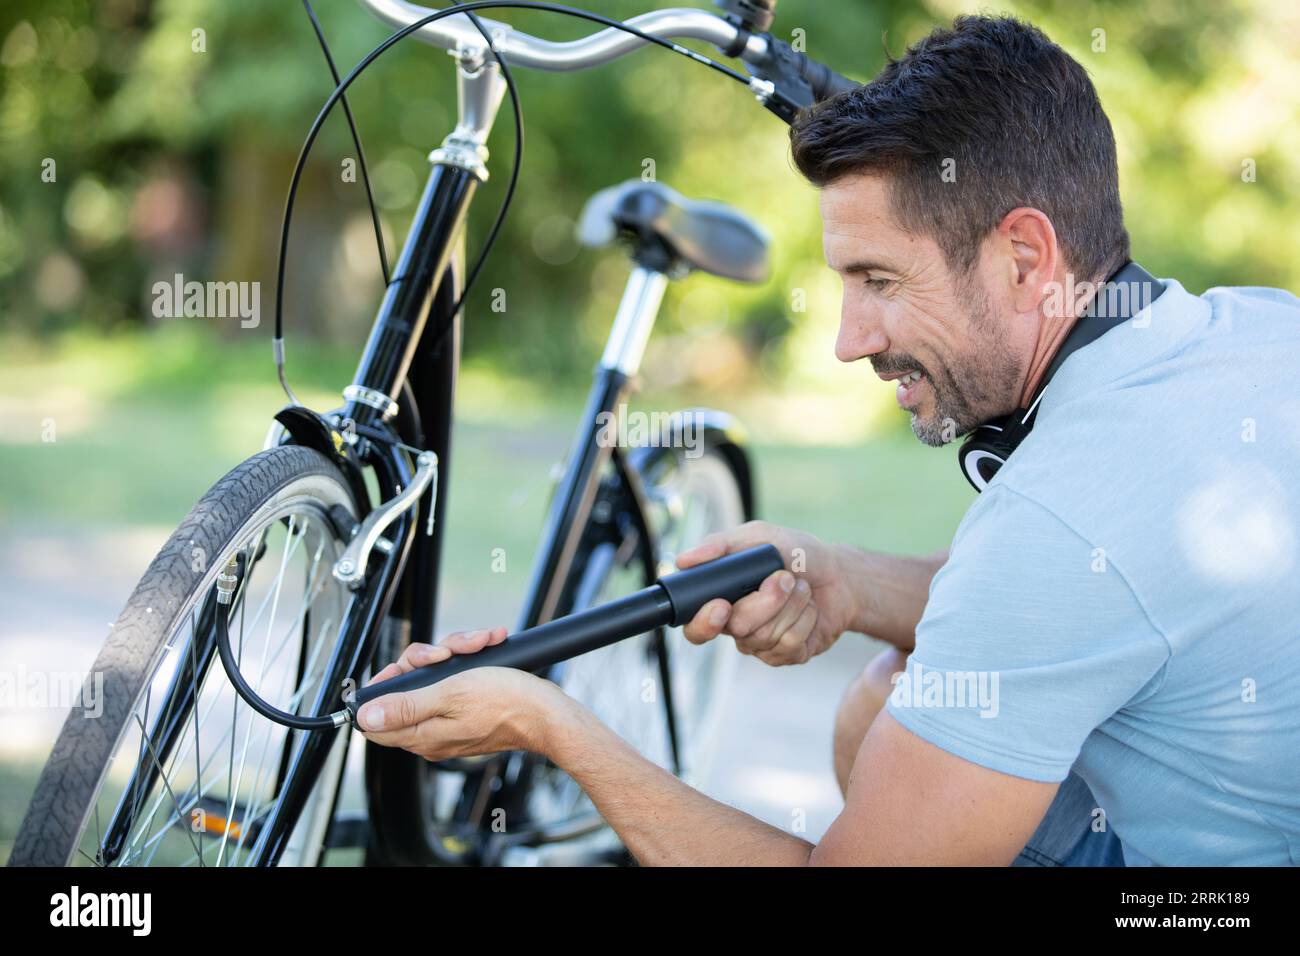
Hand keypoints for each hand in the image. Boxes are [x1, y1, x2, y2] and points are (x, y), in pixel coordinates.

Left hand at [356, 627, 568, 760]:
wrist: (546, 712)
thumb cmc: (505, 703)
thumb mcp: (449, 695)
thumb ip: (405, 706)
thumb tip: (366, 717)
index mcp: (421, 734)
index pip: (376, 719)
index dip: (384, 687)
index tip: (403, 668)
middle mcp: (432, 732)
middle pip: (406, 689)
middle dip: (427, 659)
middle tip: (448, 652)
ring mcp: (450, 721)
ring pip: (433, 678)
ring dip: (454, 652)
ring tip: (479, 643)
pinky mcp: (468, 711)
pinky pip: (456, 681)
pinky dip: (470, 661)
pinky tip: (487, 646)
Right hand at [675, 521, 856, 665]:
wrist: (838, 574)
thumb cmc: (795, 553)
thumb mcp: (758, 537)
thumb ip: (720, 545)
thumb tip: (683, 560)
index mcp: (722, 600)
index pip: (695, 627)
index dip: (704, 622)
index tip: (722, 606)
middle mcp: (737, 626)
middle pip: (737, 628)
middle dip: (765, 601)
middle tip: (784, 578)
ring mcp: (762, 644)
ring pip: (765, 636)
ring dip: (791, 605)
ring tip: (801, 587)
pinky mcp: (787, 654)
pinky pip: (790, 645)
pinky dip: (805, 619)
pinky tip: (810, 609)